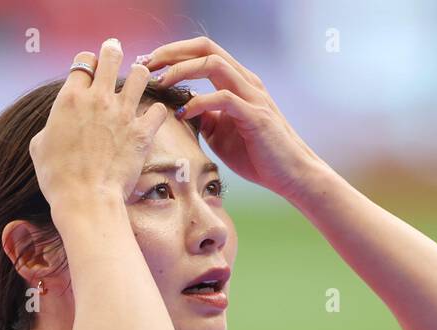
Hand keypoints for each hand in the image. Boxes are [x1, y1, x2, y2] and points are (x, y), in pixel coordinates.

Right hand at [29, 37, 170, 207]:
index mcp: (70, 98)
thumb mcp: (39, 146)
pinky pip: (158, 110)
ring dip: (139, 77)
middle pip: (112, 55)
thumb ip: (51, 125)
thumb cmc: (57, 178)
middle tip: (116, 58)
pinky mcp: (141, 133)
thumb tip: (56, 124)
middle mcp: (97, 99)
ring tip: (136, 85)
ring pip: (140, 74)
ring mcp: (122, 114)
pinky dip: (156, 113)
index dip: (88, 63)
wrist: (85, 200)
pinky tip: (150, 119)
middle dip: (114, 53)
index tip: (90, 72)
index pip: (84, 60)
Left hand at [144, 37, 322, 202]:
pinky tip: (182, 114)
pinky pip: (223, 98)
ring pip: (213, 64)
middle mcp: (245, 81)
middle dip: (171, 53)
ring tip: (160, 84)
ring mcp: (252, 96)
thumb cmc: (258, 156)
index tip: (147, 64)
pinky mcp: (255, 115)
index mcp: (237, 81)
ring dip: (181, 70)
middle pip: (205, 48)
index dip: (172, 53)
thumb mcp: (221, 134)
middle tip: (145, 66)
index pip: (202, 51)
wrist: (291, 175)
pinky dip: (198, 102)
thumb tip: (179, 110)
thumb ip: (204, 118)